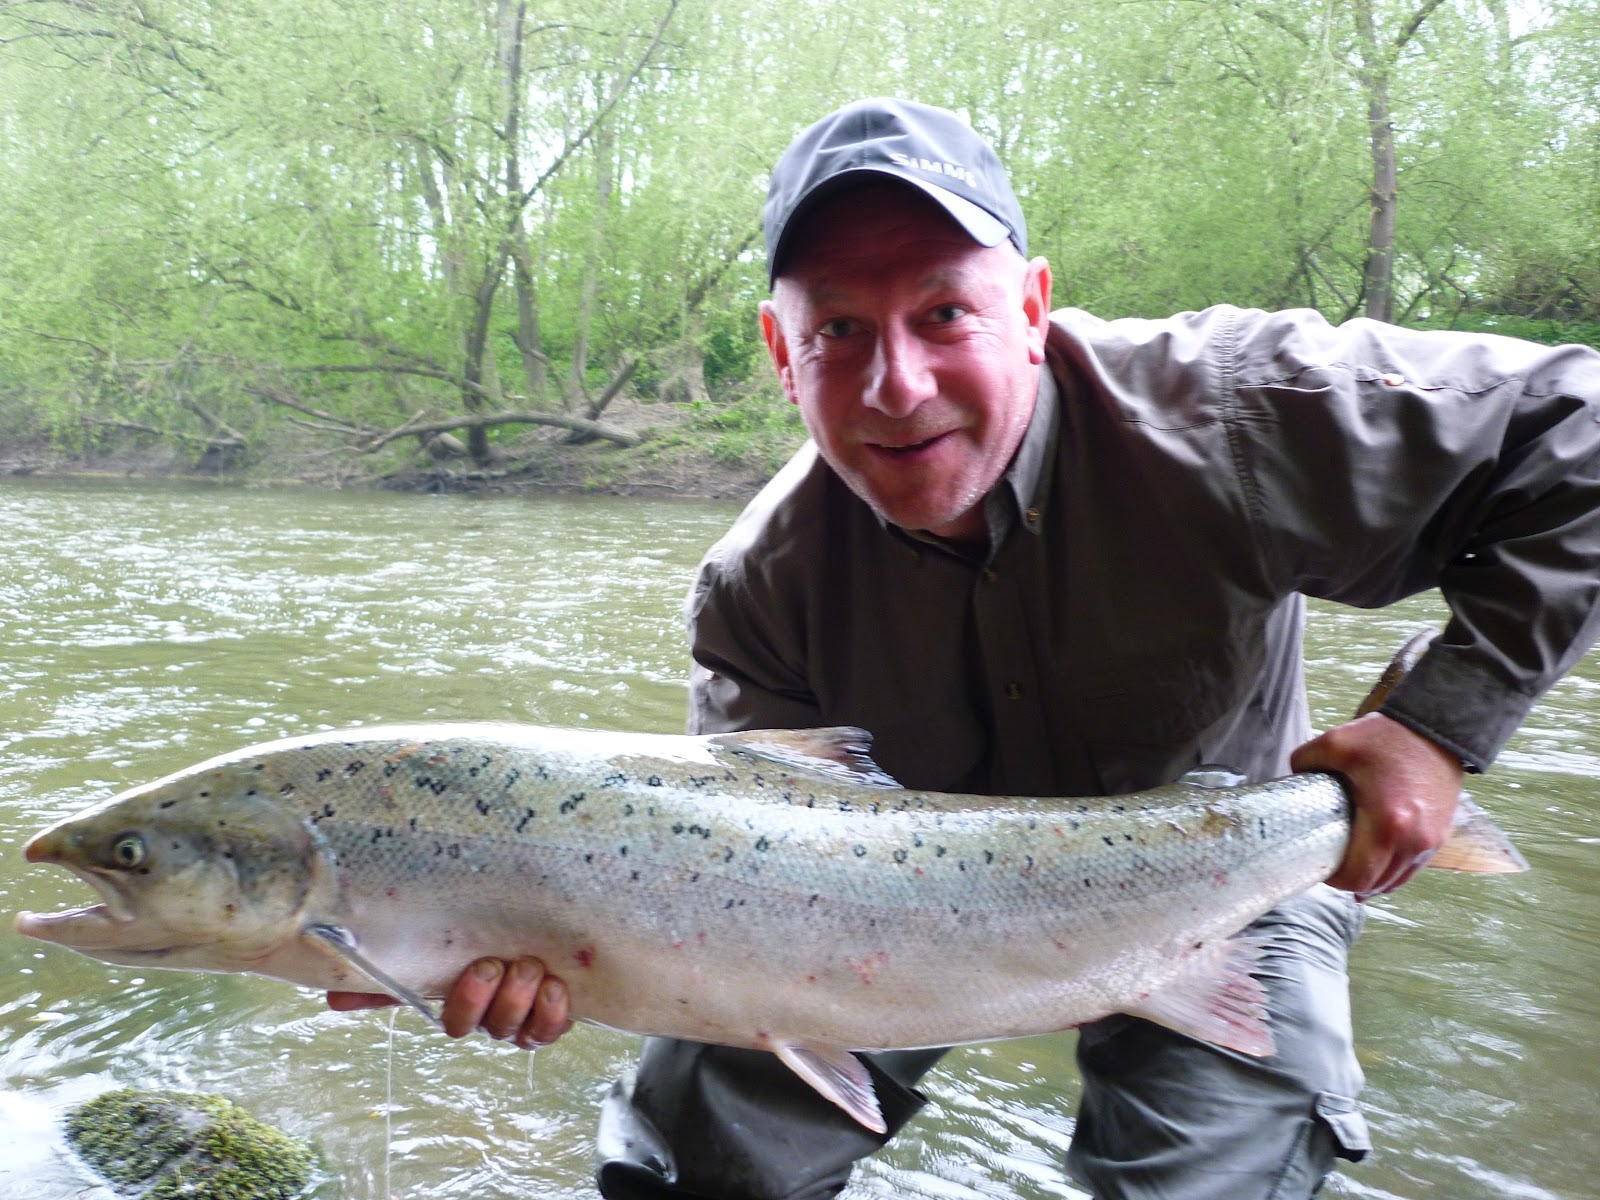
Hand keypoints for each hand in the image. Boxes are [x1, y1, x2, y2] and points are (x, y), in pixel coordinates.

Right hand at [326, 956, 571, 1049]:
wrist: (538, 929)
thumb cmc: (478, 944)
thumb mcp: (436, 953)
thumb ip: (392, 972)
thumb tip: (332, 999)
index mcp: (462, 1003)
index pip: (456, 1022)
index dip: (466, 1003)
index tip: (479, 969)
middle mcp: (492, 1016)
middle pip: (490, 1027)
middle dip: (493, 999)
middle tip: (500, 965)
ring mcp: (525, 1018)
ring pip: (521, 1031)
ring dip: (524, 1000)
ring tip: (532, 968)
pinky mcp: (555, 1015)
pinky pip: (553, 1029)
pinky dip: (555, 1012)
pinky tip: (556, 987)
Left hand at [1290, 712, 1463, 899]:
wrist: (1436, 730)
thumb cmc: (1386, 738)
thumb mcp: (1334, 742)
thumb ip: (1303, 761)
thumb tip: (1290, 780)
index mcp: (1387, 822)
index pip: (1358, 876)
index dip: (1334, 879)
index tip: (1319, 864)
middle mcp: (1414, 840)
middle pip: (1375, 885)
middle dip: (1349, 881)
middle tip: (1330, 863)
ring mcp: (1430, 842)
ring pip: (1394, 881)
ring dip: (1371, 879)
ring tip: (1350, 865)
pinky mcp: (1439, 837)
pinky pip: (1411, 870)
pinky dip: (1390, 872)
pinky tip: (1374, 868)